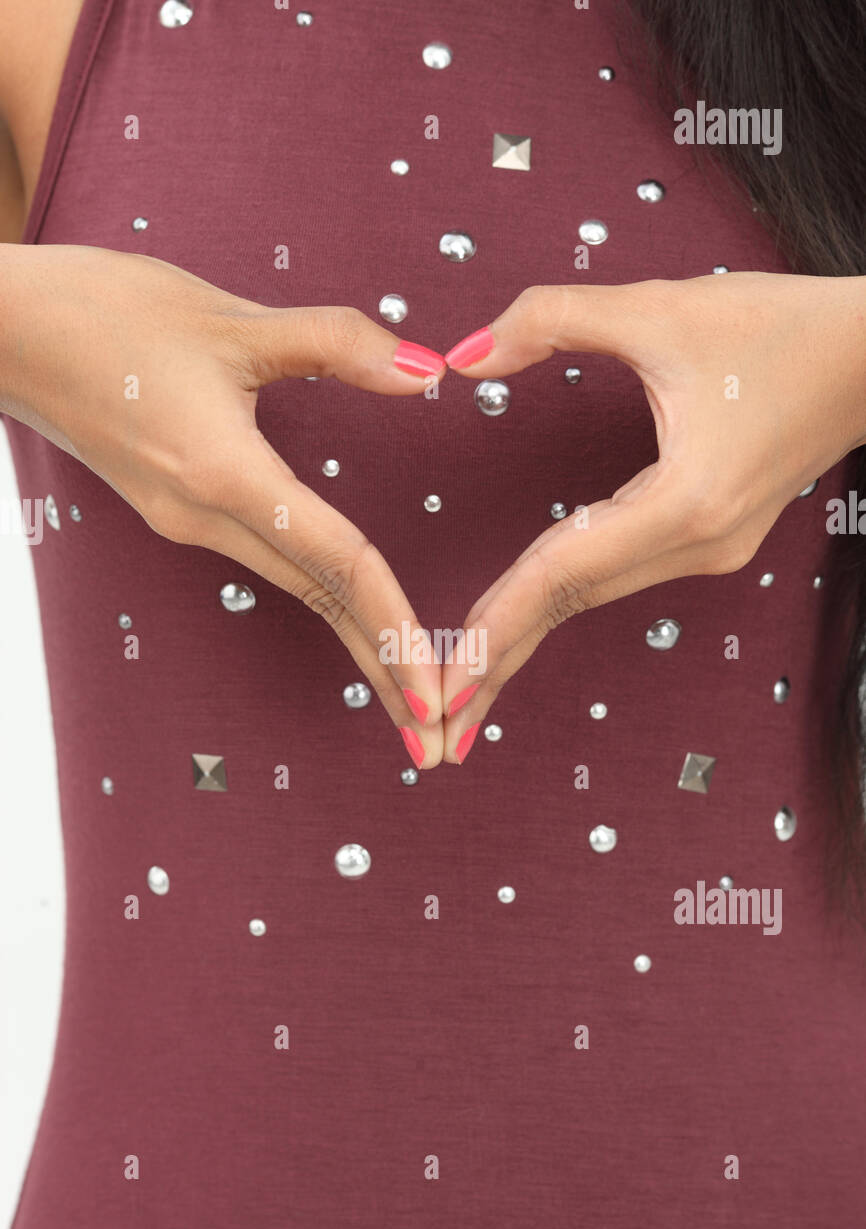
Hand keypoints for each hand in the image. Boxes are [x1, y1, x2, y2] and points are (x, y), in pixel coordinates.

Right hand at [0, 243, 447, 764]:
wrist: (0, 330)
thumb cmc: (105, 311)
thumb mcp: (230, 320)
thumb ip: (338, 345)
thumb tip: (429, 371)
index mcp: (224, 475)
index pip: (337, 564)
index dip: (396, 630)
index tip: (437, 693)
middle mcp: (204, 517)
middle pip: (320, 600)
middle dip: (384, 668)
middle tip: (437, 738)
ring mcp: (185, 521)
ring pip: (294, 587)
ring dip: (357, 638)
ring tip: (408, 691)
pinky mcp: (175, 509)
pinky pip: (266, 562)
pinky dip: (321, 594)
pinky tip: (350, 611)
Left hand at [439, 273, 865, 760]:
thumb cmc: (779, 327)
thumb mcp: (659, 310)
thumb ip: (550, 321)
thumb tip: (461, 357)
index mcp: (686, 501)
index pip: (564, 573)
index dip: (498, 623)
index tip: (446, 680)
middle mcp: (698, 543)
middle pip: (573, 603)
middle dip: (501, 656)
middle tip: (437, 717)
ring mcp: (709, 550)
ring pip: (594, 595)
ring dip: (526, 632)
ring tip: (465, 682)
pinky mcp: (712, 539)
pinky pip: (619, 575)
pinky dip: (562, 598)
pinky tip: (522, 617)